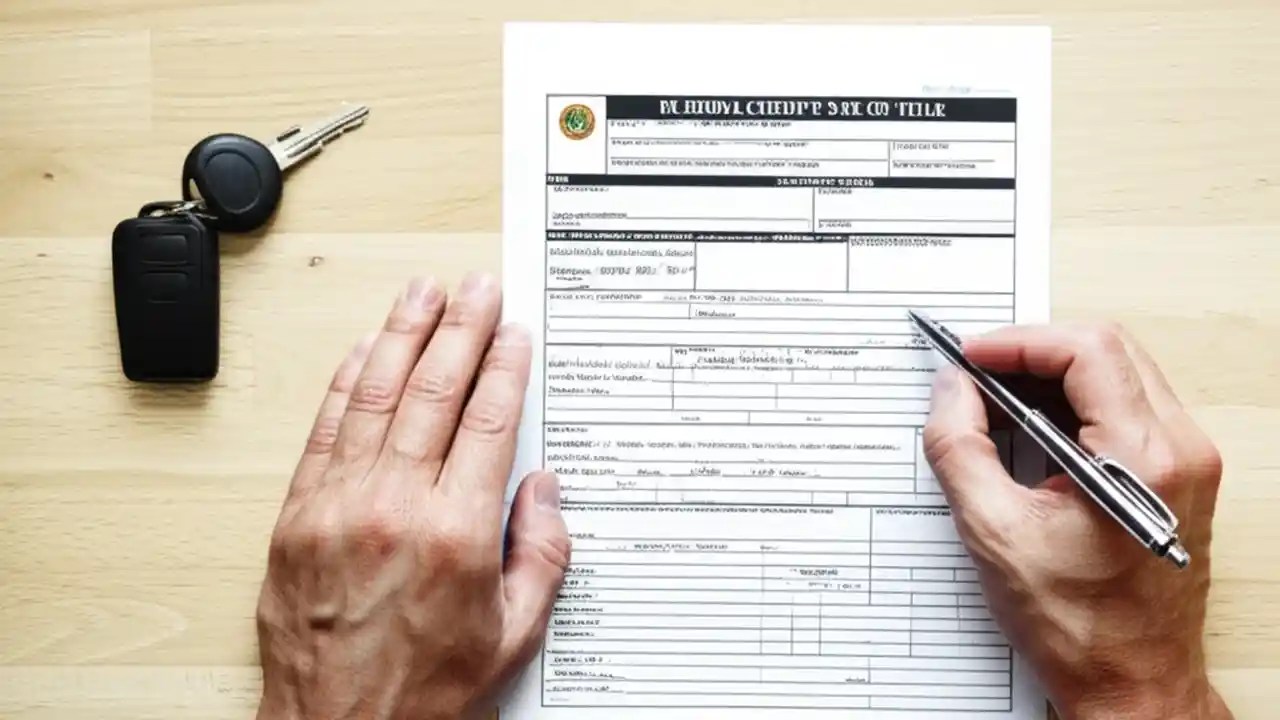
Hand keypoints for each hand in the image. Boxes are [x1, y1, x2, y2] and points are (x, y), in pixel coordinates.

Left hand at [254, 273, 569, 719]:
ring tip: (423, 294)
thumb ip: (542, 555)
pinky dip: (346, 383)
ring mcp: (339, 506)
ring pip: (376, 396)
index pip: (489, 423)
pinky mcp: (297, 516)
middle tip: (478, 289)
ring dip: (403, 336)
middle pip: (435, 393)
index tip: (515, 334)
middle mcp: (396, 507)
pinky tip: (365, 350)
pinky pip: (325, 430)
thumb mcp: (513, 636)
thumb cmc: (424, 694)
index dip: (506, 368)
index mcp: (457, 534)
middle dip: (462, 330)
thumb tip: (544, 490)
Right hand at [923, 323, 1232, 719]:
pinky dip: (1075, 404)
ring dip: (1054, 375)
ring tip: (998, 400)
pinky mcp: (1180, 475)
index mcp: (1143, 460)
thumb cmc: (1078, 626)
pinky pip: (1127, 407)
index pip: (1087, 352)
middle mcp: (1180, 451)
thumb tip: (951, 391)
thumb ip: (960, 448)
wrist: (1132, 683)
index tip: (972, 355)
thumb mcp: (993, 533)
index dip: (1019, 342)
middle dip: (1035, 350)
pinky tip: (1032, 429)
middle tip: (980, 371)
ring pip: (1120, 372)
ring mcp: (1188, 462)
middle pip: (1108, 349)